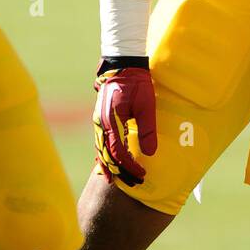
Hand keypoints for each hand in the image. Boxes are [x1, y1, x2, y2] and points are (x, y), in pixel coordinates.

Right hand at [93, 57, 156, 186]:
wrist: (122, 65)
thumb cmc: (137, 84)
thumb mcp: (146, 105)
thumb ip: (147, 129)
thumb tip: (150, 153)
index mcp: (111, 123)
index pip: (119, 153)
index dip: (129, 167)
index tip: (141, 176)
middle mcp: (101, 125)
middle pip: (107, 156)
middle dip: (119, 171)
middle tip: (133, 183)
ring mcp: (99, 122)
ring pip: (101, 150)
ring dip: (110, 166)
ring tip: (117, 179)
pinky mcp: (101, 118)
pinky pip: (101, 142)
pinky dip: (104, 155)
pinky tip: (108, 162)